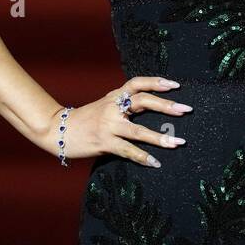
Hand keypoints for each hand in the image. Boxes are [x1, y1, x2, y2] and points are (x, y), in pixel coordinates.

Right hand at [42, 76, 190, 167]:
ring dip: (160, 137)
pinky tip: (156, 163)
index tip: (175, 85)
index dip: (156, 82)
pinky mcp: (103, 143)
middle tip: (186, 110)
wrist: (58, 130)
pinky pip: (127, 151)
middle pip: (142, 101)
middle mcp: (112, 108)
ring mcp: (108, 125)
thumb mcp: (104, 105)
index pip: (137, 83)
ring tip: (178, 143)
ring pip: (138, 131)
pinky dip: (143, 157)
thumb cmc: (85, 119)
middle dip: (166, 105)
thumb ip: (123, 104)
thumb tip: (150, 103)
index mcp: (114, 97)